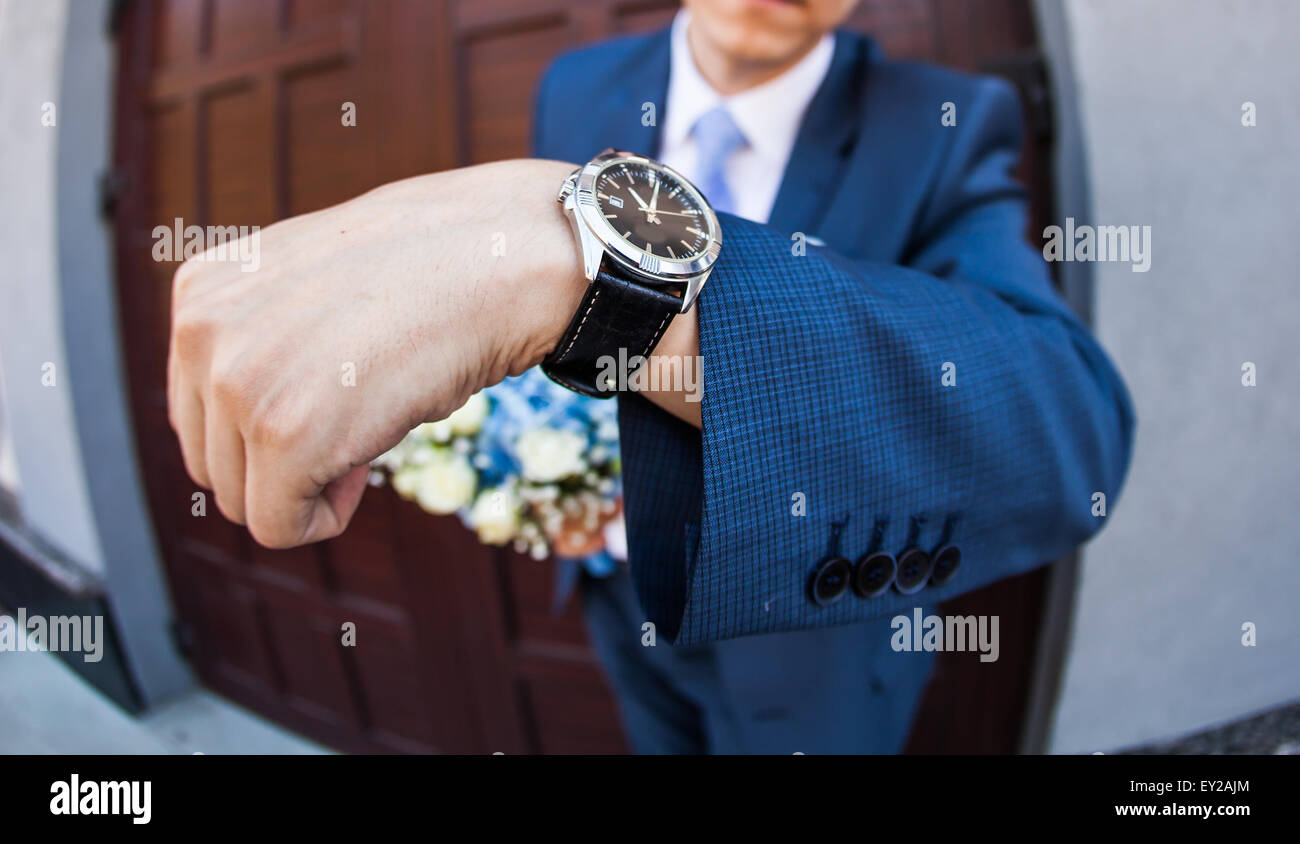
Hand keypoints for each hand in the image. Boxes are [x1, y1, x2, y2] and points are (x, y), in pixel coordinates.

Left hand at [168, 159, 585, 547]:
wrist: (492, 263)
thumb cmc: (425, 278)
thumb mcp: (311, 292)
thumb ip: (259, 343)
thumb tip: (253, 430)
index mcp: (200, 295)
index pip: (199, 415)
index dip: (271, 427)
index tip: (336, 393)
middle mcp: (200, 333)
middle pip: (212, 465)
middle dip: (284, 464)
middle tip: (359, 412)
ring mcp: (236, 382)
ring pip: (241, 500)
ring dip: (306, 485)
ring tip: (366, 422)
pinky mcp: (283, 434)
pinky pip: (280, 526)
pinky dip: (326, 515)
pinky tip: (365, 463)